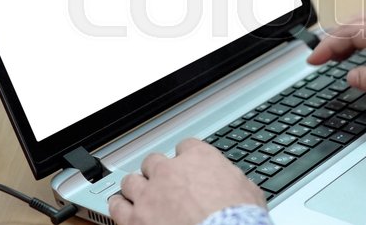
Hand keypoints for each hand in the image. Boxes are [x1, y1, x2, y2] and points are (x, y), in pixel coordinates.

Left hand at [109, 139, 266, 224]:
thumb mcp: (248, 191)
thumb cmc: (239, 218)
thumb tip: (236, 184)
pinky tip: (122, 208)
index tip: (187, 167)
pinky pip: (117, 206)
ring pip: (131, 181)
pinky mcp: (135, 218)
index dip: (186, 158)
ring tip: (138, 194)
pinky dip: (119, 206)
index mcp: (199, 159)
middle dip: (157, 172)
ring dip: (135, 187)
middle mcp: (170, 171)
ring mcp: (149, 193)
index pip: (186, 147)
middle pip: (154, 161)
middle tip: (163, 184)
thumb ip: (232, 180)